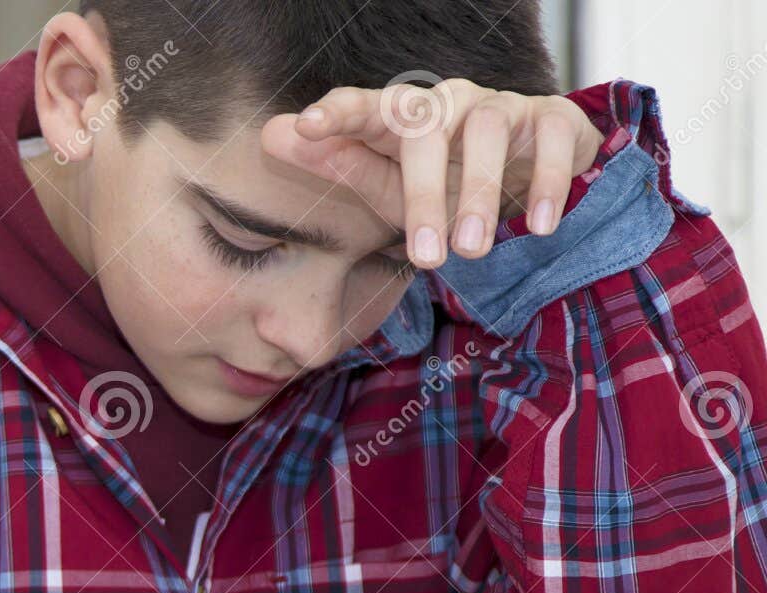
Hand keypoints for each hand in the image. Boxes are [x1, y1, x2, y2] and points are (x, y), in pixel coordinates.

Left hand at [260, 78, 604, 267]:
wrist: (522, 179)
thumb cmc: (440, 184)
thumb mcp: (388, 185)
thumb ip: (339, 163)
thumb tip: (273, 134)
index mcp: (402, 119)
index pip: (365, 106)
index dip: (336, 112)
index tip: (307, 127)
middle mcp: (448, 102)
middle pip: (427, 131)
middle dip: (425, 197)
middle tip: (426, 260)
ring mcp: (500, 105)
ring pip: (486, 131)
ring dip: (478, 195)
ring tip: (471, 252)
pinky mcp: (550, 117)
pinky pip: (550, 138)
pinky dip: (546, 182)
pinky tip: (539, 225)